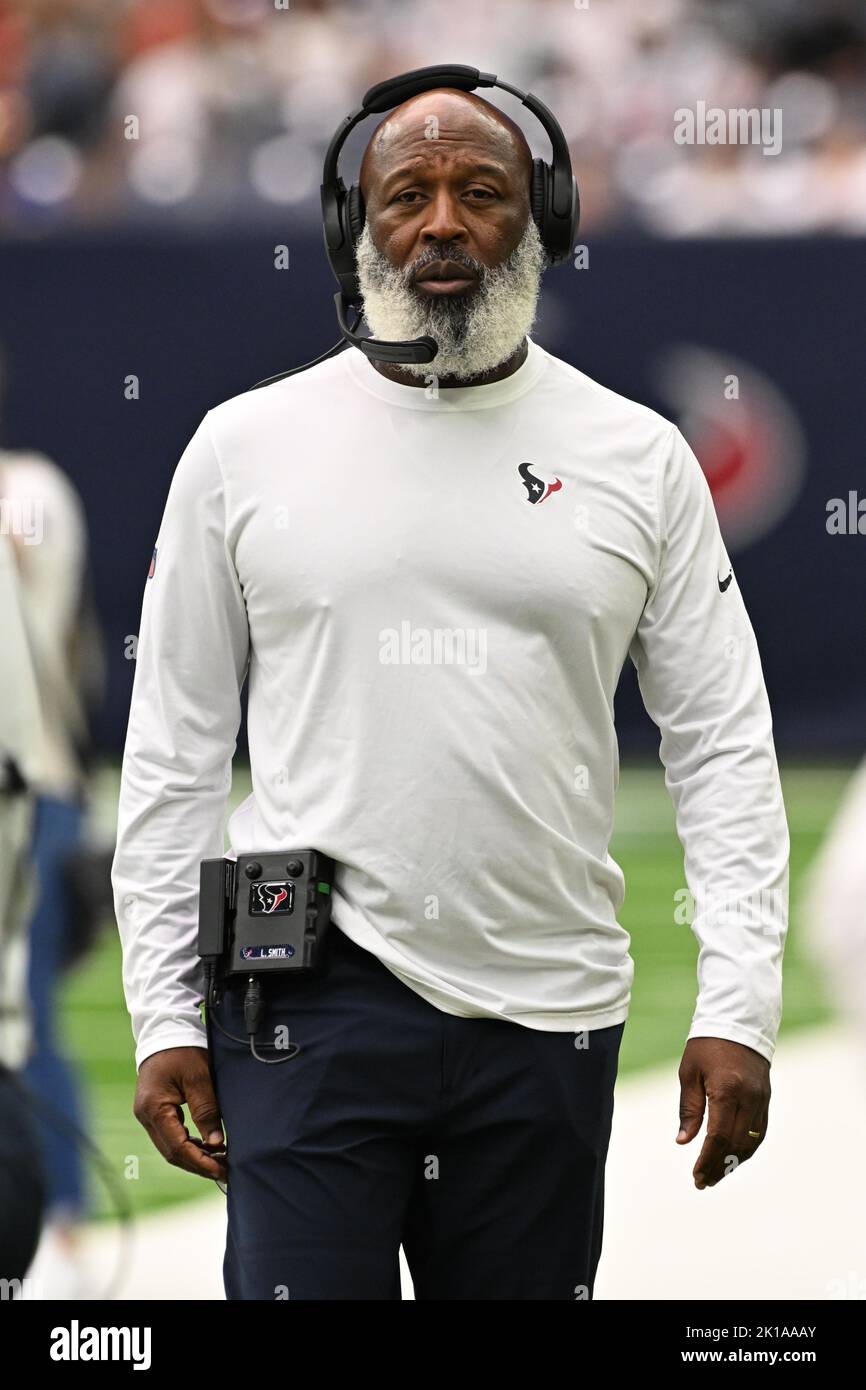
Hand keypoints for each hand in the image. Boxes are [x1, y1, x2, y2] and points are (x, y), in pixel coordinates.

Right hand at [133, 1046, 226, 1180]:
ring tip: (220, 1162)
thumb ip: (207, 1111)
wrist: (166, 1030)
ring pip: (170, 1147)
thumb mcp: (199, 1078)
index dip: (200, 1162)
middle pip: (171, 1152)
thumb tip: (217, 1143)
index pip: (177, 1147)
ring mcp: (147, 1114)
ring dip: (194, 1156)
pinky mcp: (154, 1111)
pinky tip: (207, 1147)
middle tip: (225, 1172)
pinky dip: (188, 1144)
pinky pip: (170, 1136)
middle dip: (198, 1164)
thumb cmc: (183, 1050)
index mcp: (153, 1108)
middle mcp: (145, 1116)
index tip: (221, 1170)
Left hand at [676, 1037, 769, 1189]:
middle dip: (719, 1167)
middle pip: (736, 1145)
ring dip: (735, 1162)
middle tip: (704, 1182)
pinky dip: (747, 1148)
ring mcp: (761, 1099)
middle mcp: (748, 1098)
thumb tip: (684, 1141)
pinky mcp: (766, 1098)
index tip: (696, 1176)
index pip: (718, 1137)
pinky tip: (734, 1157)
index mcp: (726, 1091)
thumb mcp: (689, 1073)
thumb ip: (689, 1109)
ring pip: (751, 1142)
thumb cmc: (707, 1045)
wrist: (738, 1021)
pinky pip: (759, 1131)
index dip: (707, 1160)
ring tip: (717, 1174)